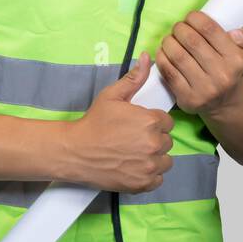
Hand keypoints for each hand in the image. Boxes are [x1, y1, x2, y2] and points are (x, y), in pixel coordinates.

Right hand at [63, 51, 174, 192]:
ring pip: (165, 160)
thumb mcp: (112, 96)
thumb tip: (148, 57)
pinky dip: (150, 175)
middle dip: (154, 139)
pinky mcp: (143, 184)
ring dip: (155, 158)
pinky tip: (135, 167)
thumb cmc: (94, 123)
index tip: (140, 126)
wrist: (75, 152)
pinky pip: (158, 179)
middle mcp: (154, 144)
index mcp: (150, 121)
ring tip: (136, 154)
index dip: (154, 123)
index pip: (167, 122)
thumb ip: (134, 78)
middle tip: (134, 139)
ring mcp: (149, 166)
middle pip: (167, 141)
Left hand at [155, 10, 242, 115]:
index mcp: (236, 60)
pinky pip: (169, 73)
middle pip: (191, 41)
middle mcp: (221, 76)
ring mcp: (204, 89)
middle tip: (178, 28)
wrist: (227, 102)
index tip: (191, 17)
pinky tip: (164, 52)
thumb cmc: (233, 70)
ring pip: (178, 56)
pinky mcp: (188, 99)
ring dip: (169, 42)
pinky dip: (162, 58)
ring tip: (170, 38)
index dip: (195, 18)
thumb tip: (236, 34)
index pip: (210, 30)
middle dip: (180, 29)